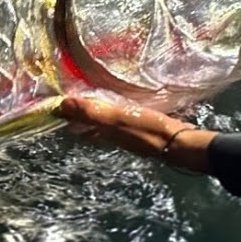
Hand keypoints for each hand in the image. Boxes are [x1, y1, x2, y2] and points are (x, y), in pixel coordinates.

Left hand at [55, 90, 213, 172]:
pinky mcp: (143, 131)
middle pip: (91, 126)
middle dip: (82, 115)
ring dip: (99, 114)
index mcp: (105, 133)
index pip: (79, 124)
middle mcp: (114, 137)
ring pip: (107, 125)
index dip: (69, 113)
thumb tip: (62, 104)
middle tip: (75, 98)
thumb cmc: (147, 130)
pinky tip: (123, 106)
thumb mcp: (117, 119)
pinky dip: (117, 113)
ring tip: (96, 99)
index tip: (60, 100)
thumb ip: (92, 112)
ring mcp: (129, 135)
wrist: (179, 143)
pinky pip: (123, 121)